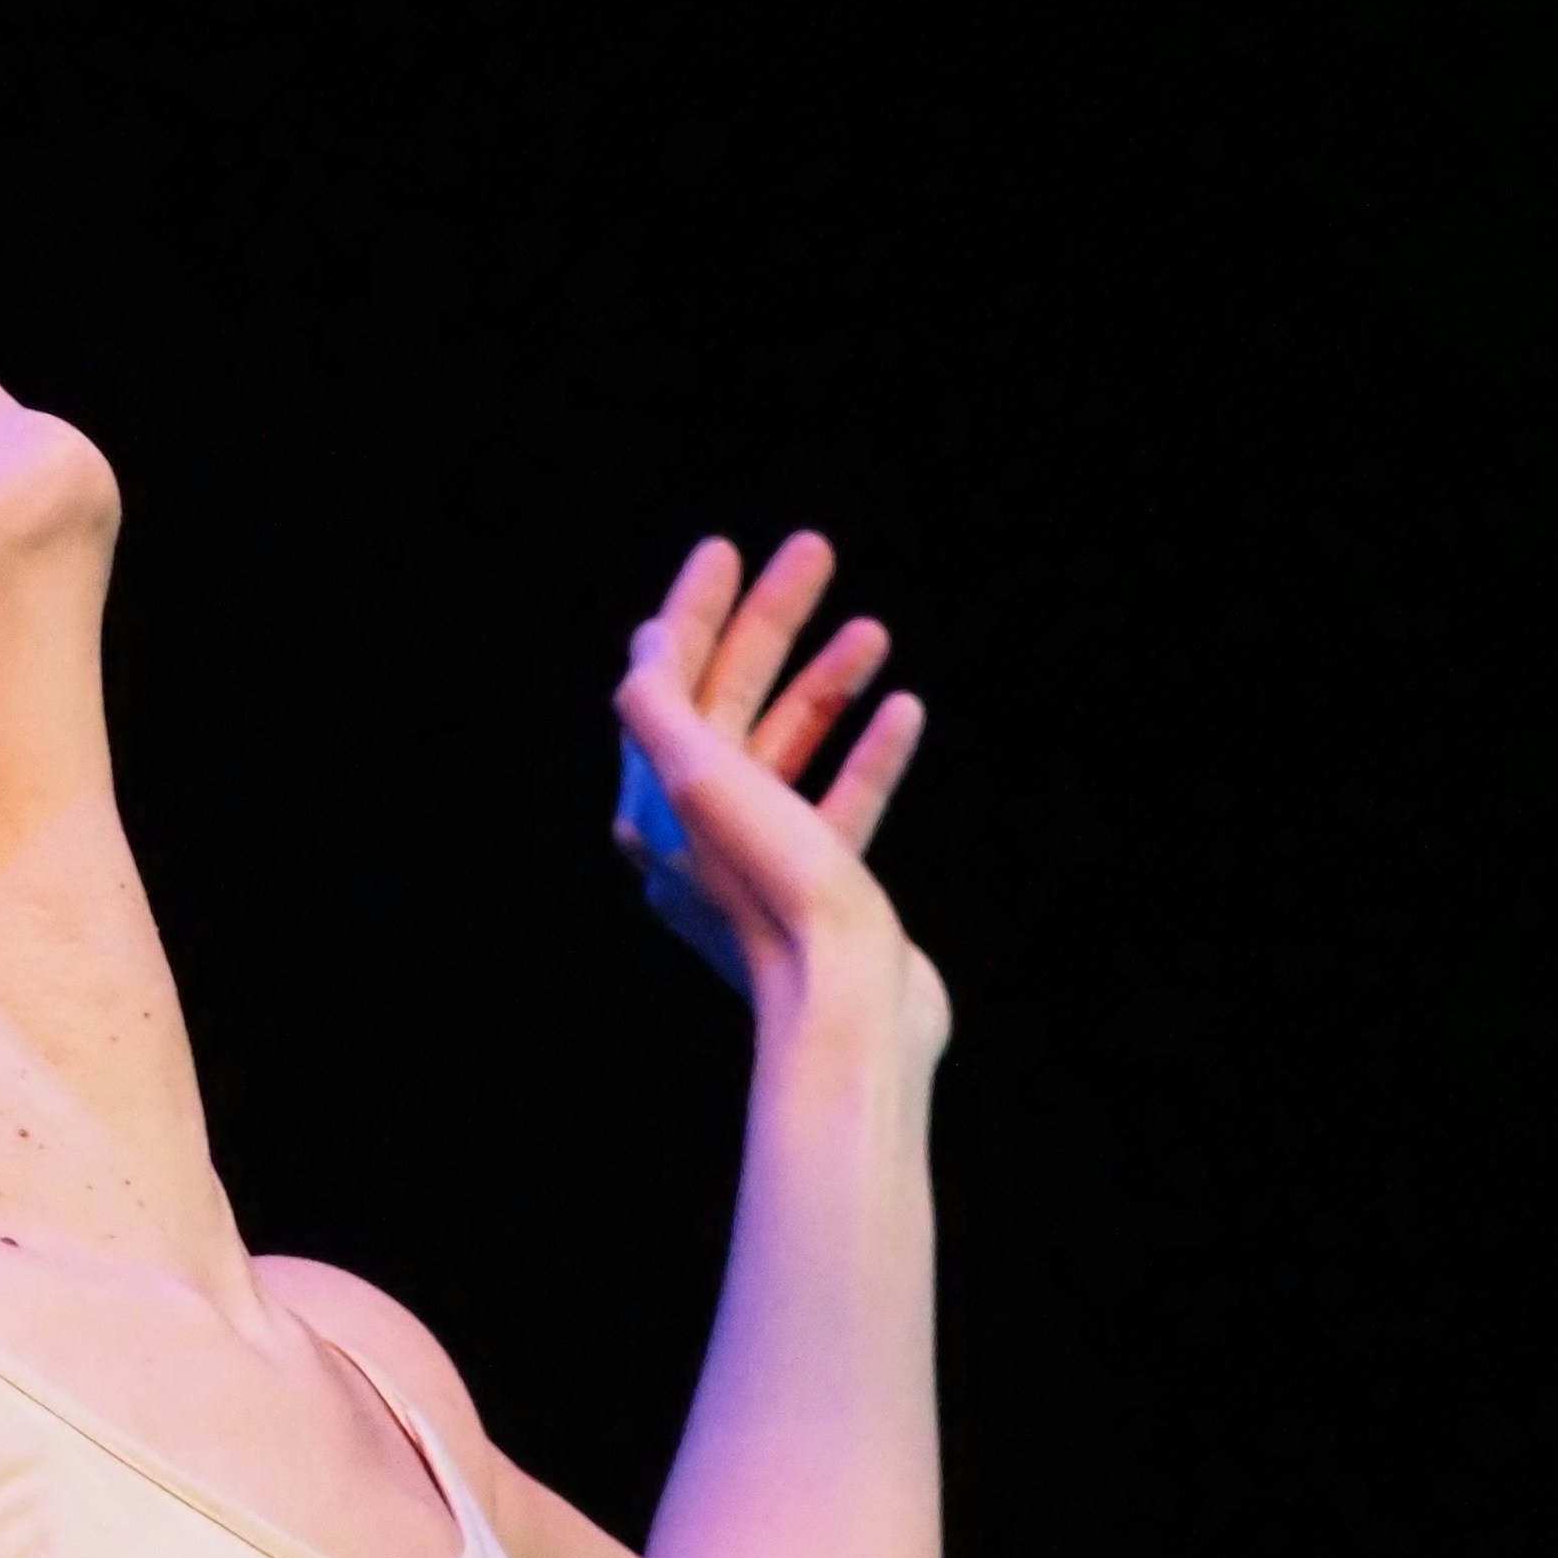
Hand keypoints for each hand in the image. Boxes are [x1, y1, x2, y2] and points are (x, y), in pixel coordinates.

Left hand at [611, 532, 947, 1048]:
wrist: (846, 1009)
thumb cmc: (775, 895)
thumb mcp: (697, 780)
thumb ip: (660, 703)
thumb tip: (651, 641)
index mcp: (655, 805)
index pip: (665, 681)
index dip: (694, 610)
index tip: (728, 549)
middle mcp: (697, 831)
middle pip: (729, 700)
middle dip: (769, 624)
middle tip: (814, 551)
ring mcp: (762, 858)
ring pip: (789, 745)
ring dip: (825, 682)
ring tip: (872, 626)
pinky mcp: (824, 886)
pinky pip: (842, 799)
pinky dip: (868, 753)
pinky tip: (906, 709)